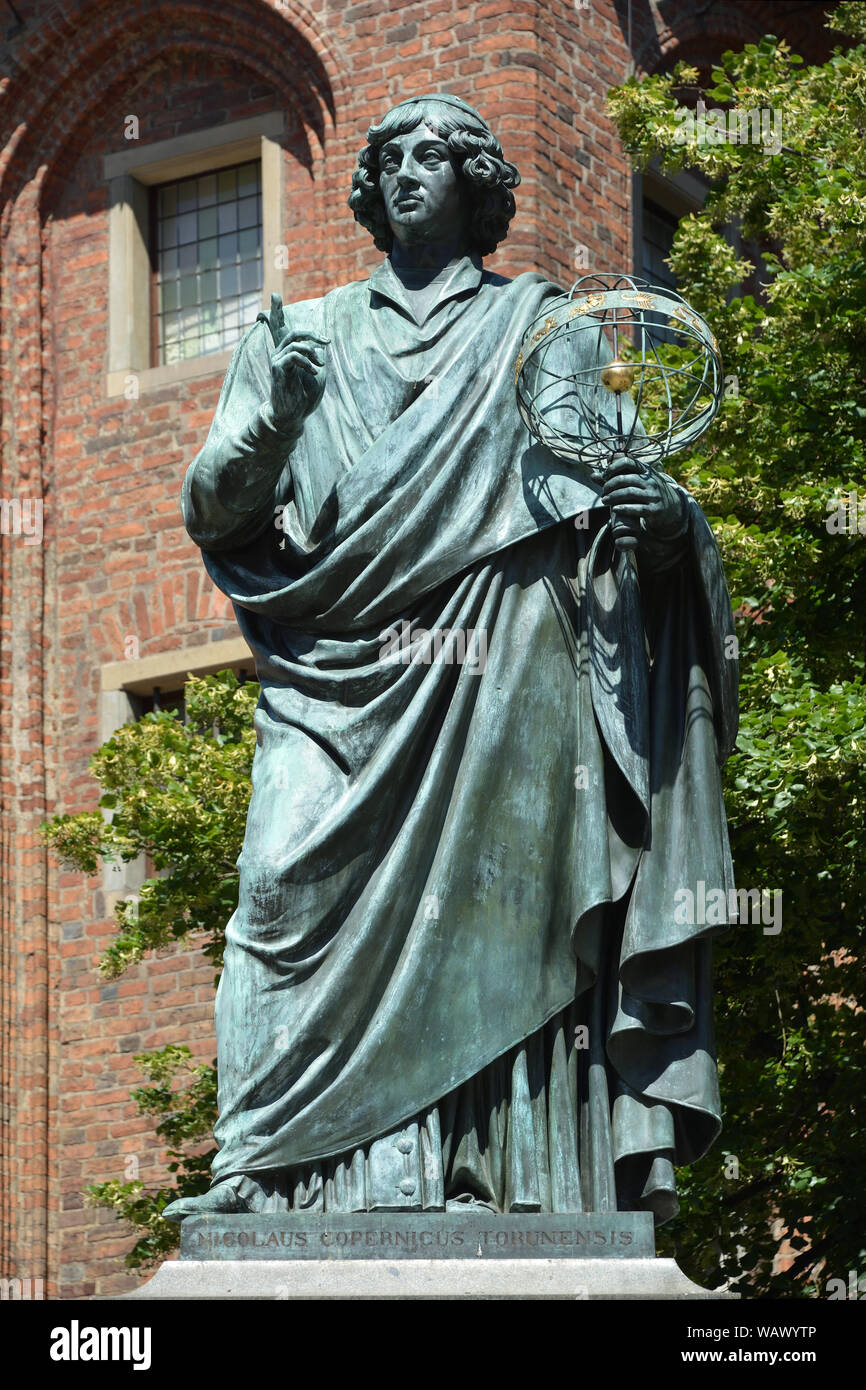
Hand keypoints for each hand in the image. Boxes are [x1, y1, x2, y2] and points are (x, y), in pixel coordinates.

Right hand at [267, 295, 328, 430]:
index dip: (276, 312)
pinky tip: (314, 372)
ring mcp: (277, 361)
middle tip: (326, 341)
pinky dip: (306, 361)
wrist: (292, 417)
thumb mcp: (316, 374)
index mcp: (288, 354)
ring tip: (320, 366)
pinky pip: (293, 355)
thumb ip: (316, 358)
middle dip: (312, 333)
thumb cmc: (304, 398)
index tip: (274, 296)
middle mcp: (280, 354)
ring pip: (295, 342)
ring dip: (312, 352)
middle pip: (293, 332)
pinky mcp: (277, 369)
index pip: (280, 329)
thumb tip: (320, 347)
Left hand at [602, 456, 683, 550]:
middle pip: (626, 479)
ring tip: (604, 500)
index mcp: (646, 471)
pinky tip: (615, 509)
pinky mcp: (654, 510)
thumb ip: (615, 478)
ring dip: (614, 497)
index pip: (628, 461)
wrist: (671, 508)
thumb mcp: (637, 482)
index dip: (613, 467)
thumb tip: (592, 475)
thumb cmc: (648, 492)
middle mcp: (651, 481)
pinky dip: (625, 508)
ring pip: (630, 493)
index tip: (605, 475)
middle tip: (603, 491)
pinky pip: (638, 509)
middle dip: (610, 485)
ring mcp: (654, 495)